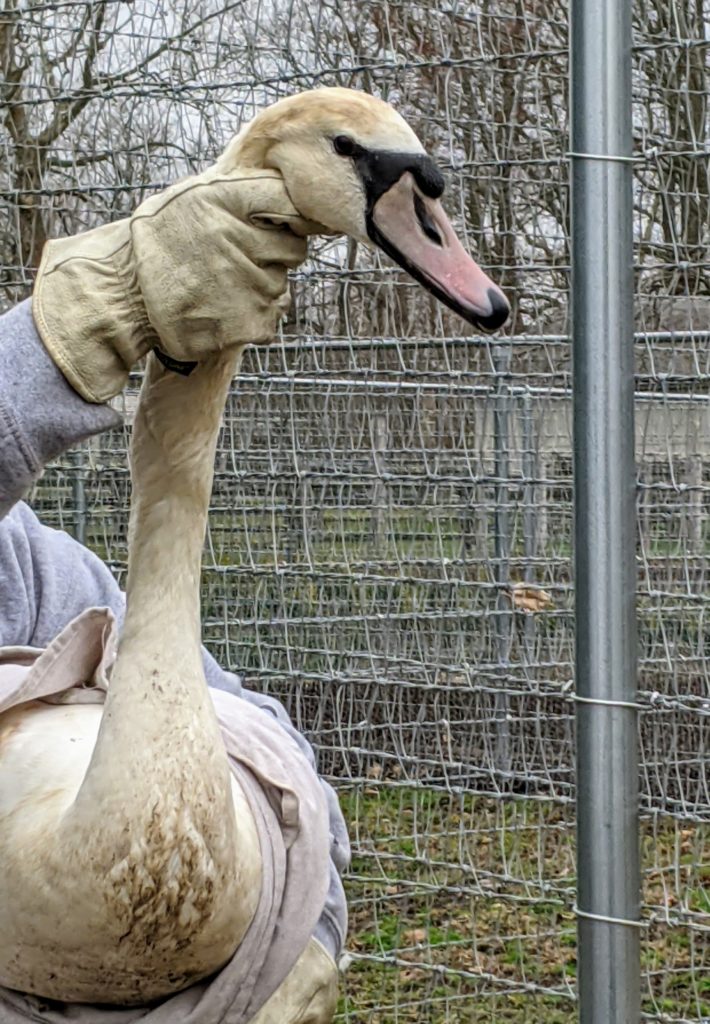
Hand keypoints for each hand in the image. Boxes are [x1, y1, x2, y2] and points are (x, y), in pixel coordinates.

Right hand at [32, 167, 320, 402]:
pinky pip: (271, 316)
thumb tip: (285, 182)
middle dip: (272, 255)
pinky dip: (252, 316)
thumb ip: (241, 191)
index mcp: (229, 199)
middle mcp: (243, 238)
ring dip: (258, 287)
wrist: (123, 296)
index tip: (280, 225)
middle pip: (293, 249)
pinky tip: (221, 309)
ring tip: (217, 286)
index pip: (291, 201)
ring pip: (280, 285)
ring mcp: (251, 284)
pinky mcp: (252, 321)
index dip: (292, 216)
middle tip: (235, 260)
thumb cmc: (159, 242)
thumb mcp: (195, 197)